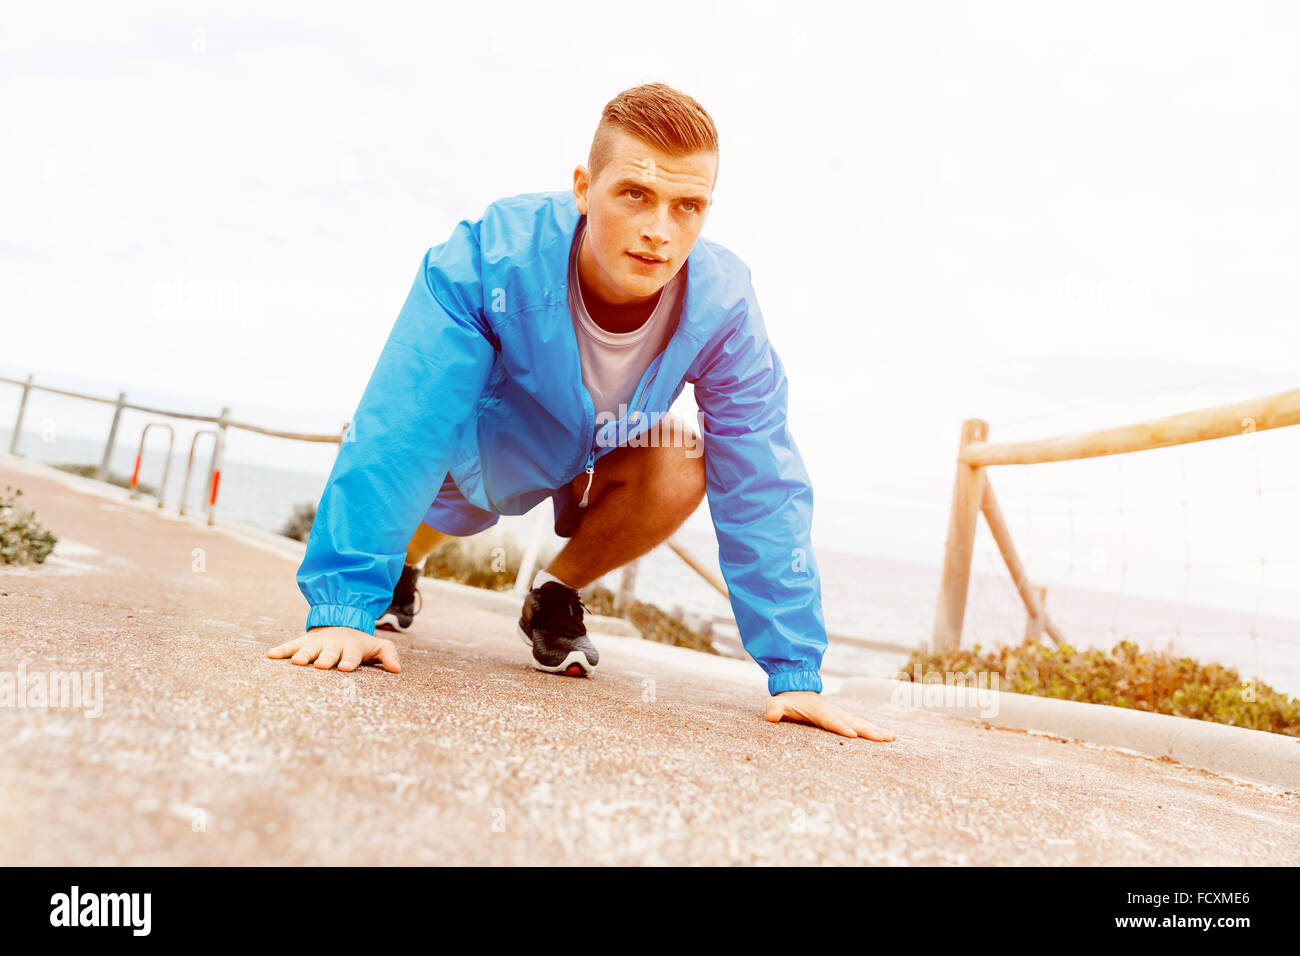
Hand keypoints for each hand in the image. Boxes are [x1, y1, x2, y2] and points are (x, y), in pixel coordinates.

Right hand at [266, 626, 401, 672]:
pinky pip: (290, 646)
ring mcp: (316, 643)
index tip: (345, 668)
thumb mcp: (377, 646)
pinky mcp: (302, 643)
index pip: (351, 655)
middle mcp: (332, 645)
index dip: (349, 660)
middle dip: (324, 658)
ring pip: (308, 649)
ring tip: (296, 662)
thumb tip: (397, 670)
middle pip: (328, 653)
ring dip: (302, 654)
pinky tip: (270, 655)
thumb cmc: (360, 643)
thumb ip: (388, 655)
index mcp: (351, 647)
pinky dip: (280, 650)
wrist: (341, 623)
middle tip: (320, 665)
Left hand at [765, 691, 894, 740]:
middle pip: (852, 722)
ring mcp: (840, 714)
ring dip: (876, 730)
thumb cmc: (787, 700)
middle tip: (883, 739)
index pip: (831, 721)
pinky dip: (874, 730)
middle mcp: (833, 712)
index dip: (841, 727)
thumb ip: (774, 709)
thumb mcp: (776, 703)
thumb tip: (770, 717)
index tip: (853, 735)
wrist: (796, 688)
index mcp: (819, 711)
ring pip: (861, 723)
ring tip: (892, 738)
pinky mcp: (844, 718)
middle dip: (868, 731)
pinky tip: (886, 737)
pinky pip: (861, 724)